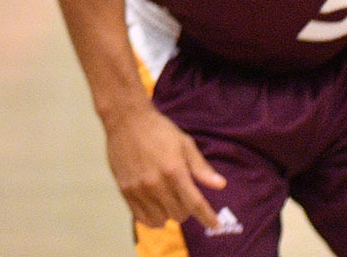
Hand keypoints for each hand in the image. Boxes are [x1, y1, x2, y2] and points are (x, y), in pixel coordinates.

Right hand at [102, 103, 227, 231]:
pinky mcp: (125, 191)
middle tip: (184, 196)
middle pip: (179, 214)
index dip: (208, 218)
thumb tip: (221, 185)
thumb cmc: (159, 130)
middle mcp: (156, 183)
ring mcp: (138, 189)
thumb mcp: (185, 144)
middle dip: (187, 209)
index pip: (195, 204)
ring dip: (169, 214)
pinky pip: (142, 217)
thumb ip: (201, 168)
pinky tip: (156, 207)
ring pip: (160, 220)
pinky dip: (152, 218)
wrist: (126, 119)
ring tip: (168, 201)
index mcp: (174, 171)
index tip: (216, 226)